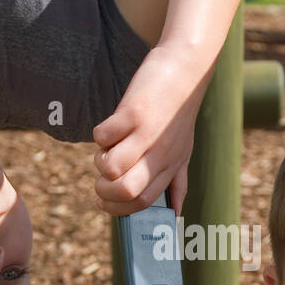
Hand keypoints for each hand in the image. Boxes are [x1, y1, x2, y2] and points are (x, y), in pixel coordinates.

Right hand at [91, 44, 213, 216]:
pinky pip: (103, 136)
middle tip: (100, 179)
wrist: (186, 69)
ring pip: (112, 167)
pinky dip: (99, 136)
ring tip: (106, 149)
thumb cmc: (178, 114)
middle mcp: (161, 154)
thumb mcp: (184, 151)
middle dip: (104, 192)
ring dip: (99, 162)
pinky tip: (109, 127)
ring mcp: (147, 133)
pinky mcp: (133, 112)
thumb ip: (177, 183)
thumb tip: (175, 215)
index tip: (103, 202)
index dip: (119, 209)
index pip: (144, 202)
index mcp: (170, 167)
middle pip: (128, 190)